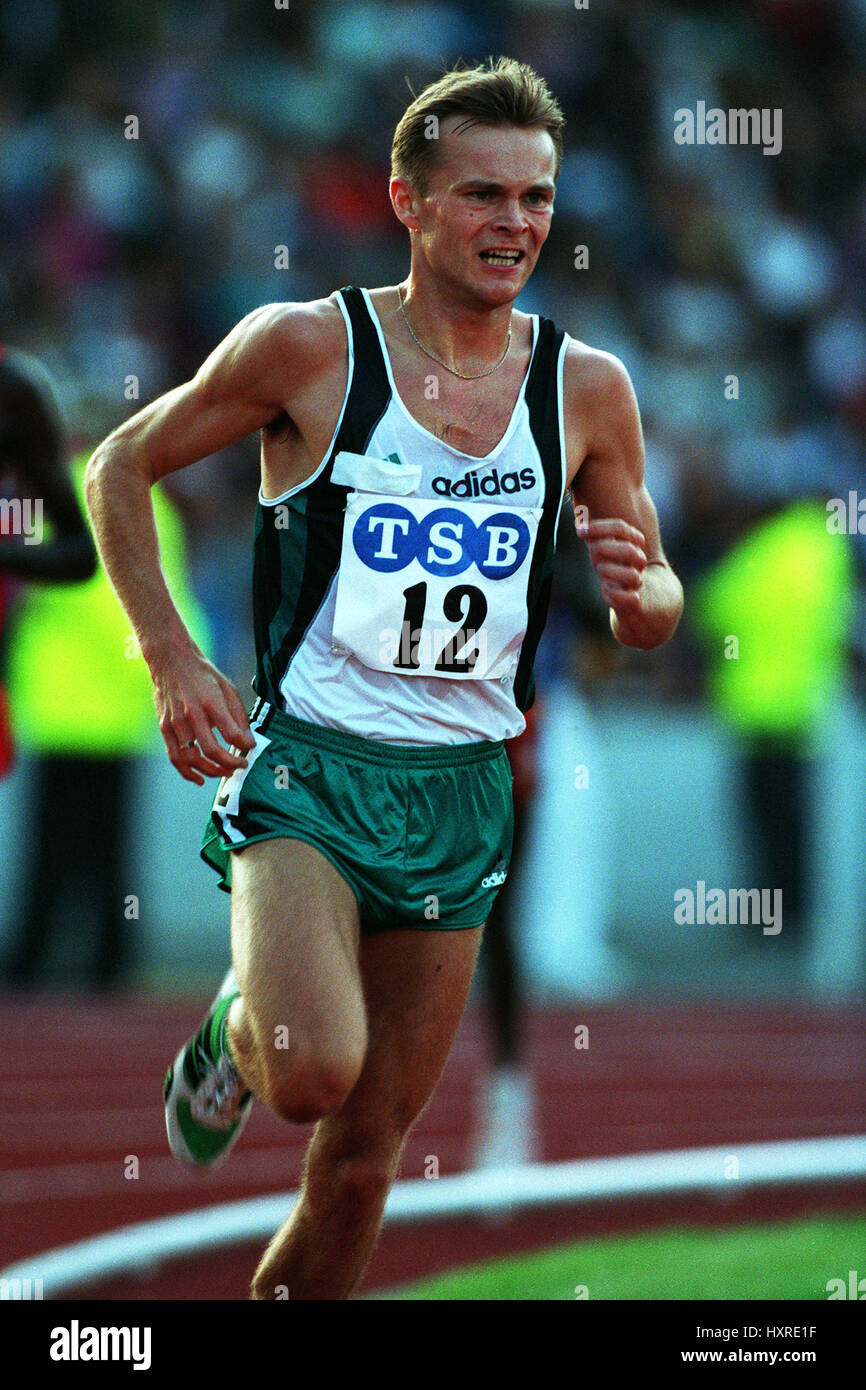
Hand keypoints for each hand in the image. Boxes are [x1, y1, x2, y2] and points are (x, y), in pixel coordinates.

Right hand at [149, 646, 255, 785]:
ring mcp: (176, 723)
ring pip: (193, 759)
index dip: (244, 747)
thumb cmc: (202, 674)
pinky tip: (200, 779)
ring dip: (211, 771)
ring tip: (224, 773)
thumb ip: (239, 715)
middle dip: (230, 764)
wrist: (171, 661)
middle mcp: (192, 714)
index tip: (250, 750)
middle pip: (212, 750)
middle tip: (240, 766)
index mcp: (211, 702)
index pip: (232, 733)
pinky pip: (175, 757)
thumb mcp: (228, 687)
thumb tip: (248, 740)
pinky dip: (187, 773)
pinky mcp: (165, 728)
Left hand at [576, 516, 647, 617]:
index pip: (621, 528)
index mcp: (632, 546)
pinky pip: (631, 600)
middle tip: (592, 551)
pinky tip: (606, 591)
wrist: (641, 604)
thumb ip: (594, 537)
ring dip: (610, 572)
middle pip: (630, 550)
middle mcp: (637, 563)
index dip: (599, 527)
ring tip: (600, 571)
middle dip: (606, 548)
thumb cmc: (616, 572)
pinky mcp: (636, 604)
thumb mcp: (604, 552)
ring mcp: (637, 584)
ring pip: (632, 576)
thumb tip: (579, 519)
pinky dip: (615, 596)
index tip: (580, 531)